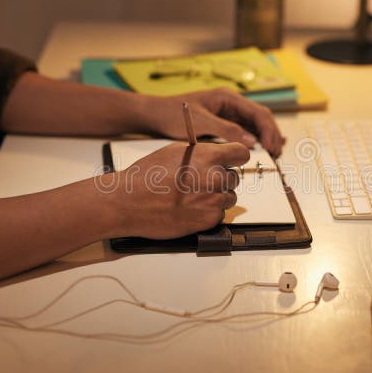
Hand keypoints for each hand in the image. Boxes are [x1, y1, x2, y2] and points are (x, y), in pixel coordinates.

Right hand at [102, 142, 248, 238]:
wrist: (130, 202)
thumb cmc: (147, 177)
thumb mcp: (175, 151)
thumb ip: (201, 153)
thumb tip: (215, 155)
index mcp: (209, 157)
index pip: (241, 153)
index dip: (236, 157)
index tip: (233, 161)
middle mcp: (215, 178)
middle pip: (235, 178)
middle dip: (221, 179)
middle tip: (202, 182)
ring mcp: (214, 201)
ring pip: (229, 198)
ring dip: (216, 197)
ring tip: (192, 196)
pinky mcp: (209, 220)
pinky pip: (219, 215)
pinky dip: (208, 213)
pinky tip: (190, 209)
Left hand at [142, 89, 286, 155]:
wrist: (153, 115)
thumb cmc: (172, 115)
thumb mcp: (199, 124)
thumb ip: (226, 131)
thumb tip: (251, 142)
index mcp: (228, 98)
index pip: (258, 113)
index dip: (269, 131)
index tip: (272, 148)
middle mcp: (231, 104)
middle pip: (261, 118)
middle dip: (271, 135)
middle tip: (276, 155)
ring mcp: (227, 114)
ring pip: (255, 126)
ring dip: (266, 139)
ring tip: (274, 155)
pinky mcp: (222, 124)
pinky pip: (244, 132)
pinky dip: (254, 141)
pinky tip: (262, 150)